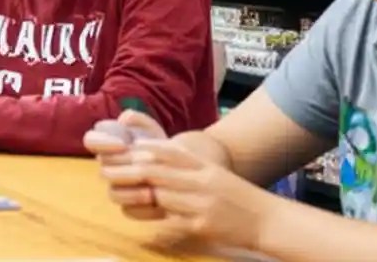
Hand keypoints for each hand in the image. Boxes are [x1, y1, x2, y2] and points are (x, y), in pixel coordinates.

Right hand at [84, 110, 167, 220]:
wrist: (178, 168)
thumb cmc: (158, 145)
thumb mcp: (151, 129)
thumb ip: (139, 121)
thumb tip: (126, 118)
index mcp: (107, 145)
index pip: (91, 141)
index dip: (102, 144)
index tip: (122, 145)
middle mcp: (108, 168)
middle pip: (104, 171)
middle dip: (123, 170)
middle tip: (143, 167)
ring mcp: (118, 189)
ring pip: (113, 194)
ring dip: (131, 193)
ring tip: (151, 191)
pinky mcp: (130, 207)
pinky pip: (130, 211)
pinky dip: (144, 209)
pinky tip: (159, 204)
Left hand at [100, 138, 273, 249]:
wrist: (266, 220)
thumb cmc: (236, 196)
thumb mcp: (213, 173)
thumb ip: (186, 164)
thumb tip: (149, 155)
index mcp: (204, 166)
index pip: (169, 152)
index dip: (143, 150)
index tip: (125, 150)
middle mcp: (202, 181)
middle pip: (158, 171)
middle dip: (131, 171)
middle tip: (110, 172)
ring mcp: (202, 204)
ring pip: (161, 195)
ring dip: (140, 194)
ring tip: (121, 192)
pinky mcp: (202, 226)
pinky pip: (171, 219)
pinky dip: (154, 216)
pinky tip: (140, 212)